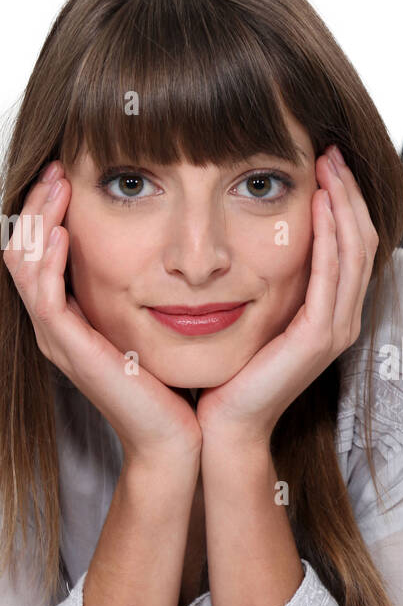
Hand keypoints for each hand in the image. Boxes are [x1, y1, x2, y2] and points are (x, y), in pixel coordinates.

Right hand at [3, 162, 202, 469]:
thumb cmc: (172, 386)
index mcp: (71, 318)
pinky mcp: (70, 351)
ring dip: (39, 219)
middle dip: (37, 204)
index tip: (70, 173)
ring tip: (57, 184)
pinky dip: (50, 261)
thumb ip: (145, 292)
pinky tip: (65, 231)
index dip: (48, 210)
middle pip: (23, 250)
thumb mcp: (153, 326)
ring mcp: (57, 339)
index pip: (41, 252)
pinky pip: (44, 297)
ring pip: (25, 266)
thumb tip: (163, 253)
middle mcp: (55, 326)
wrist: (175, 439)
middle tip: (58, 166)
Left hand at [195, 145, 378, 443]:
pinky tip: (320, 204)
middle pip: (363, 239)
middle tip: (330, 148)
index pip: (353, 243)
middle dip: (348, 190)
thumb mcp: (256, 312)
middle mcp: (343, 318)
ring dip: (343, 203)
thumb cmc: (233, 370)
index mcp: (333, 312)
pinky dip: (331, 236)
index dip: (344, 199)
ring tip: (327, 164)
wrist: (225, 423)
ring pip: (355, 251)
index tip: (324, 159)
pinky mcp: (320, 338)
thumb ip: (270, 279)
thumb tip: (259, 233)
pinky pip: (333, 276)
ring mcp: (337, 328)